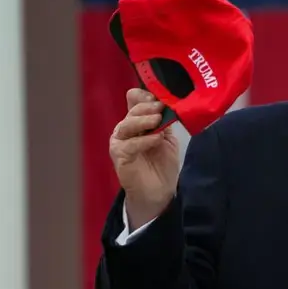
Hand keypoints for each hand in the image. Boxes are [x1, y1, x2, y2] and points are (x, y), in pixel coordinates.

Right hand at [109, 88, 180, 229]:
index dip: (145, 96)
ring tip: (157, 120)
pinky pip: (129, 144)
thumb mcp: (167, 137)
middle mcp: (126, 129)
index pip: (134, 101)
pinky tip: (156, 139)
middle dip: (147, 107)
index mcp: (137, 122)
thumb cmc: (162, 165)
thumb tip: (164, 102)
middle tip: (160, 107)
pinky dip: (144, 140)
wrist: (159, 192)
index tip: (158, 96)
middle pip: (132, 111)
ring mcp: (120, 143)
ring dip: (143, 121)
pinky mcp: (119, 157)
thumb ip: (164, 121)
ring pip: (127, 125)